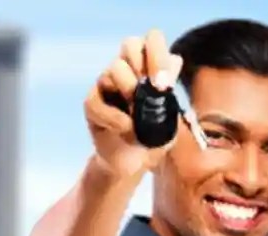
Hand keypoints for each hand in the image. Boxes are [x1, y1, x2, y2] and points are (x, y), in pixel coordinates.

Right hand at [83, 28, 184, 178]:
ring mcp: (107, 83)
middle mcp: (126, 69)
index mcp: (148, 66)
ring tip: (139, 115)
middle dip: (145, 65)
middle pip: (130, 44)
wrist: (135, 164)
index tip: (165, 82)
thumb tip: (175, 60)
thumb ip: (170, 89)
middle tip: (156, 90)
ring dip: (131, 91)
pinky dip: (115, 116)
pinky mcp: (92, 103)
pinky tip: (128, 129)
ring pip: (115, 69)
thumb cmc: (153, 137)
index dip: (158, 53)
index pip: (151, 40)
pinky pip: (98, 100)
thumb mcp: (170, 115)